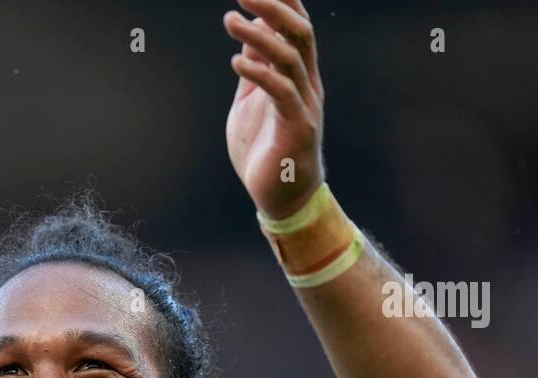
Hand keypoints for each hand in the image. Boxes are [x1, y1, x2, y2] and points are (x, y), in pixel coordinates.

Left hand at [224, 0, 324, 219]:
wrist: (280, 198)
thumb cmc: (264, 147)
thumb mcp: (251, 99)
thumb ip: (254, 66)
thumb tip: (250, 27)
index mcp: (299, 75)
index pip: (297, 27)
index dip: (284, 1)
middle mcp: (308, 84)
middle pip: (298, 33)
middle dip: (273, 7)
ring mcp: (305, 105)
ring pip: (289, 58)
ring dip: (258, 37)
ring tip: (229, 19)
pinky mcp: (297, 128)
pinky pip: (282, 93)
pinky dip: (259, 74)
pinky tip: (236, 62)